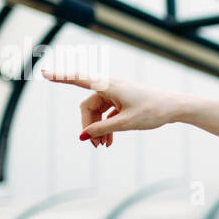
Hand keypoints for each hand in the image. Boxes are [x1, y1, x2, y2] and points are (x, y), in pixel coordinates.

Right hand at [45, 71, 179, 146]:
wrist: (175, 108)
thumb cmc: (152, 111)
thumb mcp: (125, 123)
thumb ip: (102, 129)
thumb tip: (83, 136)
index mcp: (108, 86)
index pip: (78, 80)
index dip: (60, 78)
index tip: (43, 72)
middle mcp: (110, 87)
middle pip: (89, 107)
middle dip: (88, 126)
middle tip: (94, 146)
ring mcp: (116, 94)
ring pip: (98, 112)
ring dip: (98, 129)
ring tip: (103, 147)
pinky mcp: (122, 101)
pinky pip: (107, 113)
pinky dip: (106, 126)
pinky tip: (108, 142)